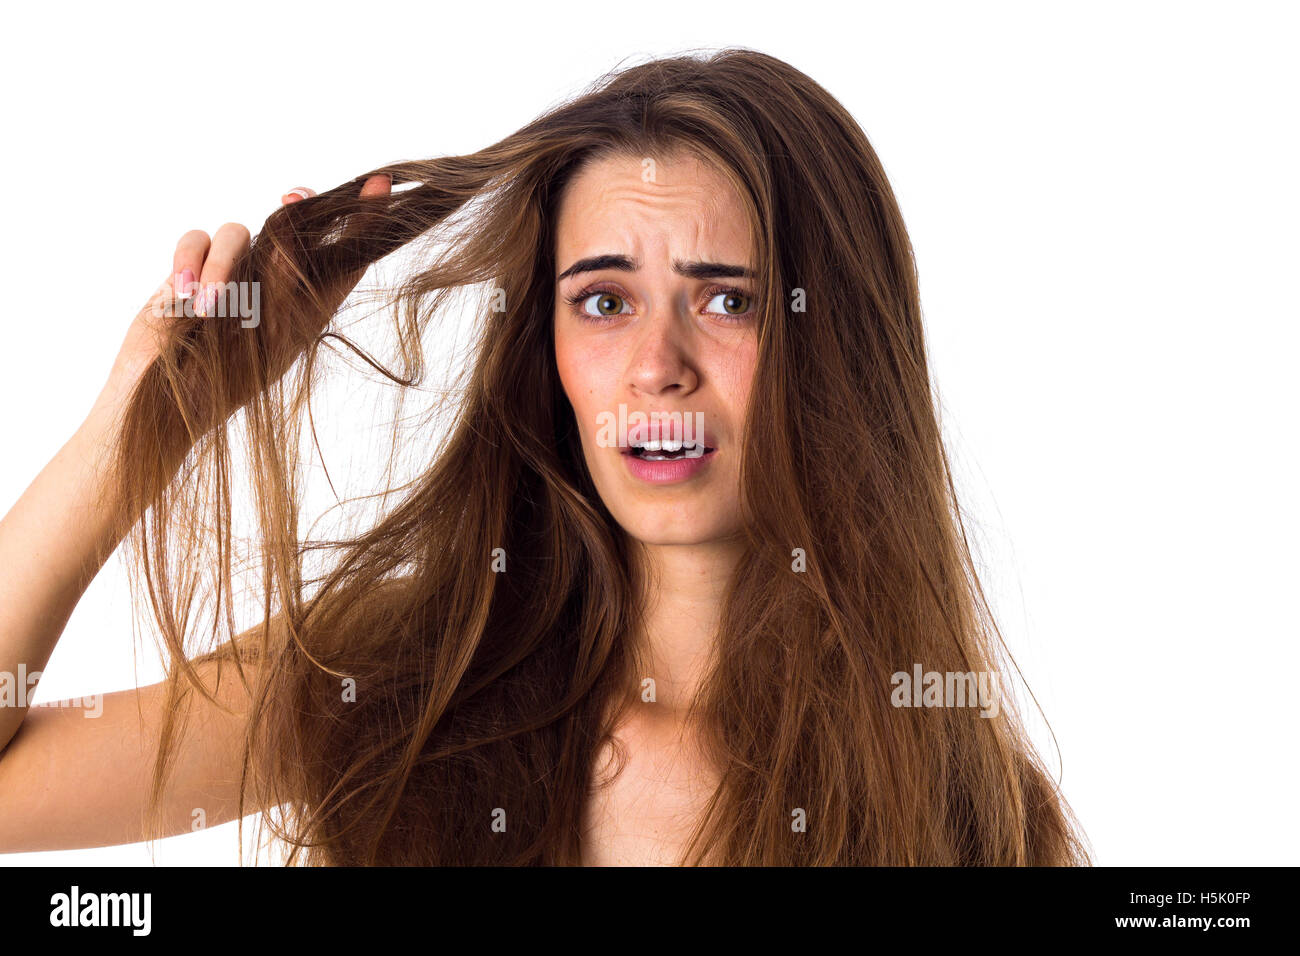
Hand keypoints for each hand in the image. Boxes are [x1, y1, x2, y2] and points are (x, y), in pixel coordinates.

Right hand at [94, 174, 392, 419]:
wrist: (167, 407)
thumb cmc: (224, 386)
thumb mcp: (267, 340)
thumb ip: (283, 292)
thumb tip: (294, 244)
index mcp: (306, 307)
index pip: (342, 256)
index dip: (363, 219)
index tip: (382, 185)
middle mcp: (272, 286)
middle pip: (293, 228)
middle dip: (299, 209)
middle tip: (295, 199)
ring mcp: (232, 276)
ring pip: (237, 233)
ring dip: (223, 267)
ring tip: (208, 309)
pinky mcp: (191, 273)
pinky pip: (195, 240)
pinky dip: (188, 262)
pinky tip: (184, 296)